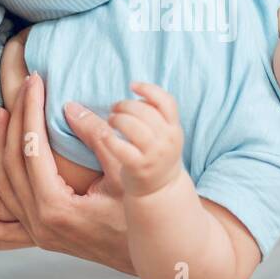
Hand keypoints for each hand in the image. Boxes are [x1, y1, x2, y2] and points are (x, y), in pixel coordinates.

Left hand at [0, 73, 137, 274]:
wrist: (155, 253)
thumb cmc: (145, 214)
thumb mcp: (126, 174)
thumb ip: (99, 140)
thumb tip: (70, 107)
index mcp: (57, 207)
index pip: (32, 149)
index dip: (32, 110)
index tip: (35, 81)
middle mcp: (41, 223)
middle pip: (12, 164)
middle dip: (15, 121)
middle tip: (21, 88)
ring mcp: (40, 234)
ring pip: (4, 188)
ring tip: (0, 115)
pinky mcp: (43, 239)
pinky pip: (4, 234)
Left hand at [105, 82, 183, 196]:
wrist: (160, 192)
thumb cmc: (157, 157)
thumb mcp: (164, 135)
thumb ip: (155, 114)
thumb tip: (134, 87)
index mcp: (174, 129)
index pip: (167, 102)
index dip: (149, 89)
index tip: (132, 86)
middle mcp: (167, 141)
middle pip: (144, 111)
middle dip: (124, 105)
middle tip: (115, 109)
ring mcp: (153, 154)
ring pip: (131, 125)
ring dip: (116, 119)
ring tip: (111, 121)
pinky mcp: (138, 167)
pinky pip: (119, 146)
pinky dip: (108, 138)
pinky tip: (105, 136)